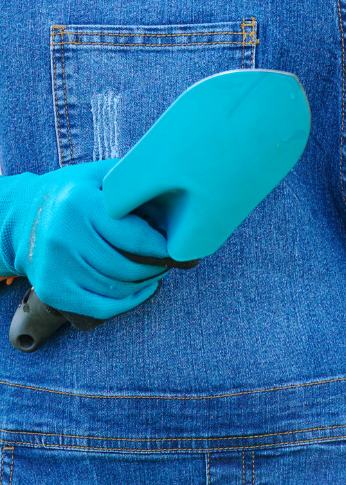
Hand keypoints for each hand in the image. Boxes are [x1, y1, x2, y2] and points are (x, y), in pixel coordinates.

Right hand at [0, 161, 168, 318]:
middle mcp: (64, 236)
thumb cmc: (78, 193)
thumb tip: (179, 206)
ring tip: (158, 272)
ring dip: (144, 284)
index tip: (175, 245)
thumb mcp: (103, 177)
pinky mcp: (52, 289)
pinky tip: (142, 291)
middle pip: (124, 265)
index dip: (160, 245)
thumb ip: (136, 187)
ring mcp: (55, 266)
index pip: (132, 235)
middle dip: (155, 267)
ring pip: (114, 287)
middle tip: (170, 261)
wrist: (27, 216)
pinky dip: (127, 303)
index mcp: (81, 203)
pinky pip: (99, 306)